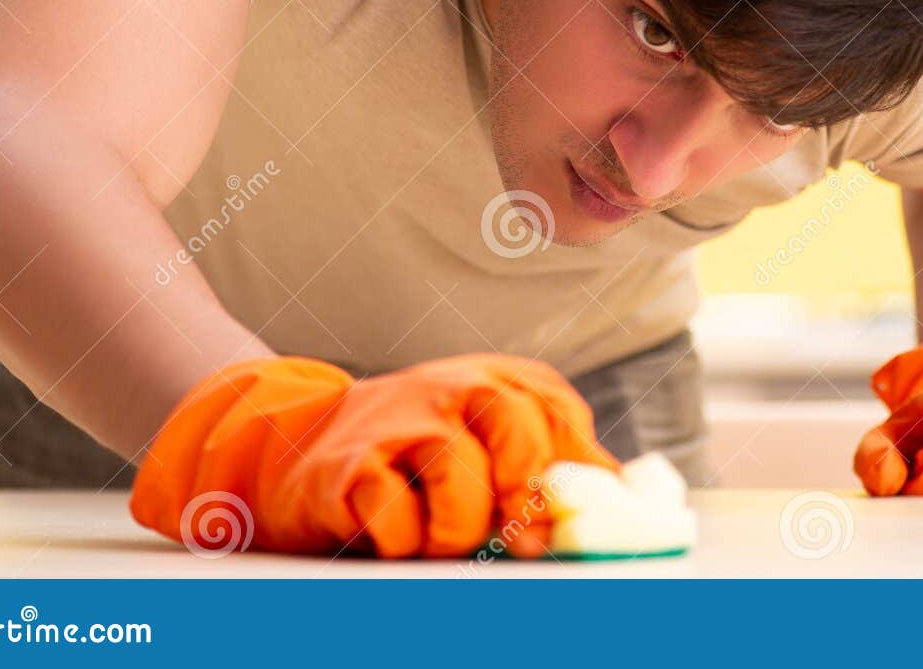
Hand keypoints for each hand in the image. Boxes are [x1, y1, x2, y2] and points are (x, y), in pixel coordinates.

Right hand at [130, 354, 615, 557]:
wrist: (304, 448)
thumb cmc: (417, 458)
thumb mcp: (488, 446)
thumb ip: (547, 465)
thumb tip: (619, 499)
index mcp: (500, 380)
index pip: (561, 415)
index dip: (575, 473)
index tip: (567, 520)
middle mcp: (456, 387)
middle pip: (519, 431)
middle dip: (525, 496)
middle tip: (519, 542)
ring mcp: (402, 419)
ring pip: (461, 482)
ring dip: (458, 530)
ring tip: (439, 537)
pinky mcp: (353, 463)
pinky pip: (397, 515)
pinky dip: (403, 540)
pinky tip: (392, 532)